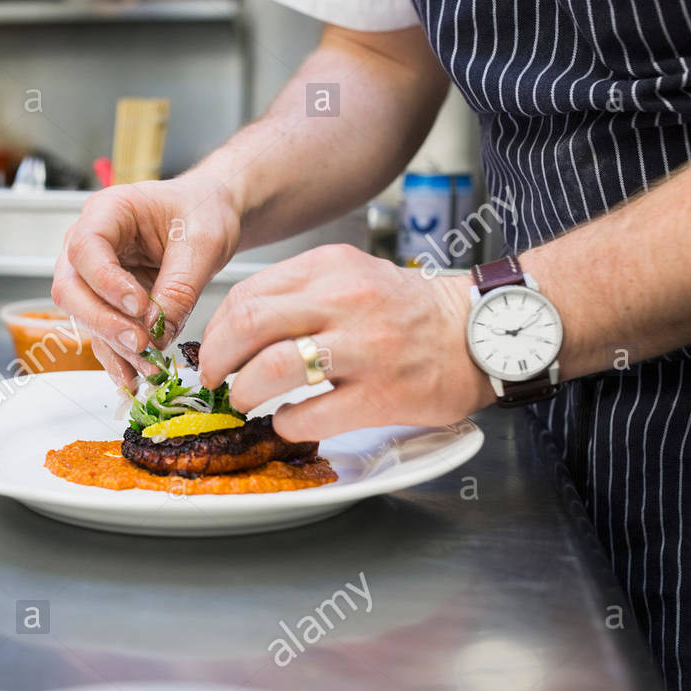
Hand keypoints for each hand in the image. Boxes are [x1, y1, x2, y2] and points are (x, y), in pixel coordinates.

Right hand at [52, 176, 240, 387]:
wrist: (209, 217)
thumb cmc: (201, 211)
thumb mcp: (202, 242)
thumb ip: (180, 285)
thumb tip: (160, 332)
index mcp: (106, 213)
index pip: (86, 249)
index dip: (106, 281)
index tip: (139, 305)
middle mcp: (89, 245)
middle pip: (72, 289)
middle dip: (104, 322)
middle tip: (140, 343)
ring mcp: (93, 277)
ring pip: (85, 317)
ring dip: (114, 346)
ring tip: (149, 367)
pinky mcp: (109, 304)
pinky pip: (104, 334)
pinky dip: (119, 358)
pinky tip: (135, 377)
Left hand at [197, 244, 493, 440]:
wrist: (477, 332)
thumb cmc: (407, 312)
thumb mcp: (351, 277)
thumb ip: (298, 294)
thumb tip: (235, 329)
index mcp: (331, 268)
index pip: (248, 295)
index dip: (217, 330)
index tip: (213, 350)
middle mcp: (345, 301)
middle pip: (249, 325)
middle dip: (217, 359)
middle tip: (215, 379)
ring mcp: (365, 348)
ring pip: (274, 368)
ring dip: (246, 391)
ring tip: (246, 400)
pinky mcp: (382, 394)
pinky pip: (312, 414)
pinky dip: (287, 423)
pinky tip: (289, 420)